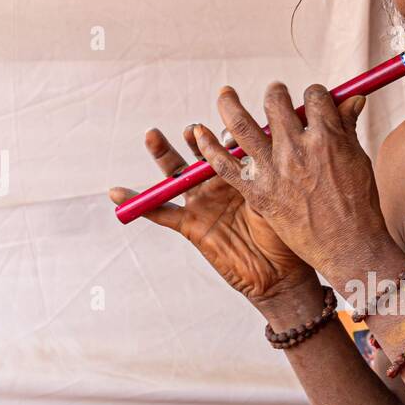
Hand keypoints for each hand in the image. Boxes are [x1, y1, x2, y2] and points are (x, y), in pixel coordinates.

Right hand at [109, 124, 313, 304]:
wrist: (281, 276)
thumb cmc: (287, 235)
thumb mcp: (277, 200)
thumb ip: (262, 175)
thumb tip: (261, 148)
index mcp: (243, 174)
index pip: (229, 146)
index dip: (226, 137)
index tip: (230, 133)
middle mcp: (220, 184)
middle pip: (199, 152)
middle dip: (194, 137)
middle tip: (193, 129)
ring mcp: (202, 203)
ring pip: (176, 175)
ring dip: (163, 154)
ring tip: (153, 136)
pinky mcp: (190, 226)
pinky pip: (160, 213)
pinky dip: (139, 203)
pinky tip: (117, 192)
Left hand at [189, 83, 391, 288]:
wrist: (348, 246)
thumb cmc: (359, 205)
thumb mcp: (358, 160)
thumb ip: (347, 127)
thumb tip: (354, 98)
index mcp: (327, 137)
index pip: (315, 98)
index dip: (314, 94)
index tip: (313, 99)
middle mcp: (296, 149)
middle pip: (276, 104)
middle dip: (275, 93)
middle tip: (274, 92)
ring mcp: (273, 170)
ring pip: (241, 125)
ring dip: (230, 105)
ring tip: (226, 94)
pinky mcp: (258, 192)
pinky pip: (225, 165)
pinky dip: (209, 147)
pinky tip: (199, 133)